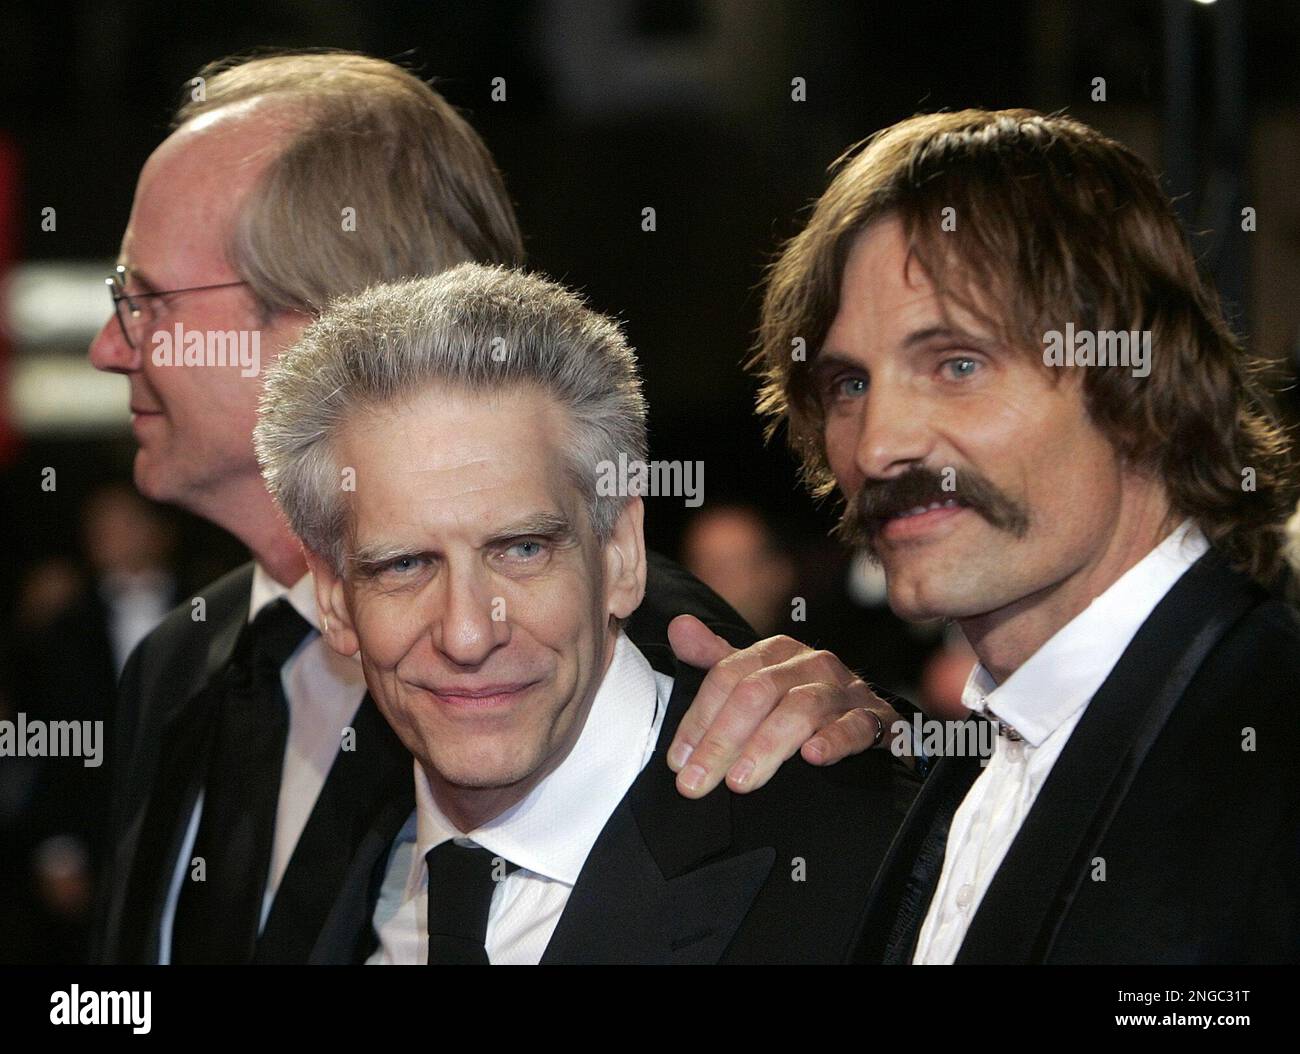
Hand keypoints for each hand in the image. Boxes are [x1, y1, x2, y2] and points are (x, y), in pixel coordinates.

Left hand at [665, 614, 898, 798]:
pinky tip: (812, 757)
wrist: (869, 714)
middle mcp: (811, 664)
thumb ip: (715, 657)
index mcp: (777, 652)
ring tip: (739, 781)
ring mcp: (844, 690)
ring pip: (800, 711)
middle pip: (758, 695)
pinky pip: (855, 726)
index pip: (727, 677)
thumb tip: (678, 627)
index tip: (678, 760)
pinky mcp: (874, 718)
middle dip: (721, 742)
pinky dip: (834, 740)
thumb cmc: (802, 696)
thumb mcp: (757, 675)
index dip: (699, 719)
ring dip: (766, 747)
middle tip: (697, 782)